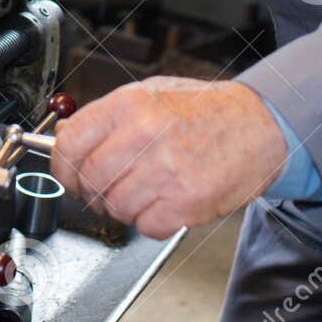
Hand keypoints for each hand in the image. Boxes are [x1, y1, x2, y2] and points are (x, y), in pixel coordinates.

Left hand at [50, 77, 287, 238]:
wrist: (260, 124)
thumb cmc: (205, 110)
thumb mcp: (151, 95)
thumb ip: (107, 117)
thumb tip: (65, 138)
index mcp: (130, 105)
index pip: (70, 142)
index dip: (61, 165)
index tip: (67, 173)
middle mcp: (145, 135)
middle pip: (89, 179)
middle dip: (91, 191)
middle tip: (105, 189)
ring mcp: (167, 170)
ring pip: (115, 207)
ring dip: (124, 207)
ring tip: (145, 191)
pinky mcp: (187, 202)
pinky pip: (146, 226)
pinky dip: (151, 221)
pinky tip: (165, 202)